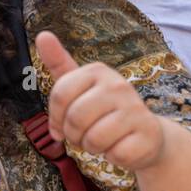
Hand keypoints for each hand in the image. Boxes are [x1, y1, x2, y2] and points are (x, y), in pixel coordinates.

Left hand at [36, 30, 166, 172]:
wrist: (145, 136)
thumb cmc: (103, 111)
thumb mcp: (79, 86)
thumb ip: (58, 63)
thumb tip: (42, 34)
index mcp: (98, 71)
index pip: (59, 95)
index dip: (55, 117)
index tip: (62, 123)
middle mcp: (119, 85)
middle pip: (75, 118)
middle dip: (73, 135)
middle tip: (84, 134)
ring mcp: (136, 109)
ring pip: (94, 139)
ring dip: (92, 147)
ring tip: (102, 140)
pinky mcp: (148, 134)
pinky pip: (114, 154)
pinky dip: (112, 156)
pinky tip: (121, 146)